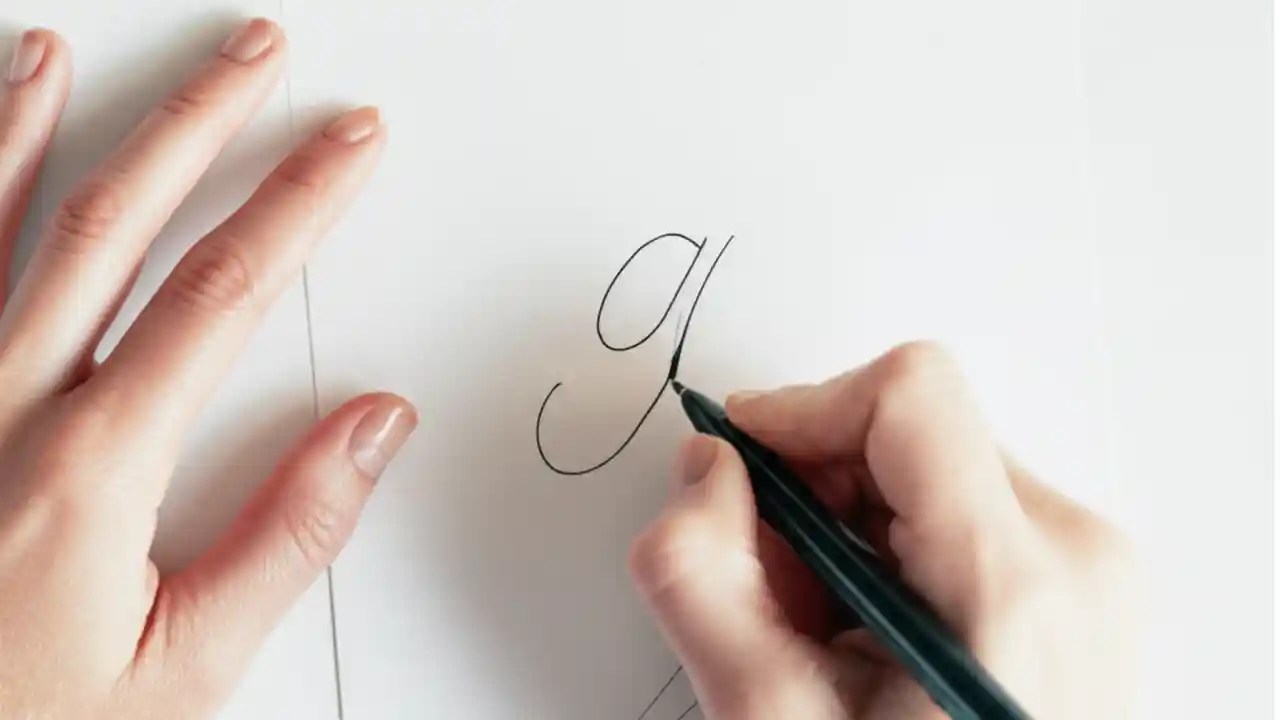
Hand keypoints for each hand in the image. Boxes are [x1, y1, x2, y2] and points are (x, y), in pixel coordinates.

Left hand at [0, 20, 415, 718]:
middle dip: (196, 124)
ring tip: (63, 57)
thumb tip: (374, 426)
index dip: (298, 201)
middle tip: (251, 54)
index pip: (222, 291)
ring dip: (34, 129)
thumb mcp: (187, 668)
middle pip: (114, 226)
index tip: (347, 141)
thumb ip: (288, 535)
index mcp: (90, 466)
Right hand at [630, 343, 1138, 718]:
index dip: (798, 411)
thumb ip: (706, 582)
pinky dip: (891, 552)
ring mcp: (1089, 572)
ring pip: (928, 469)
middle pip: (909, 430)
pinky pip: (963, 513)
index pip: (907, 394)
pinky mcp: (1080, 587)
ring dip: (845, 528)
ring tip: (824, 632)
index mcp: (1012, 584)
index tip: (737, 463)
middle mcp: (1074, 556)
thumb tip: (700, 472)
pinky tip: (869, 635)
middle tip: (773, 591)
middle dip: (810, 491)